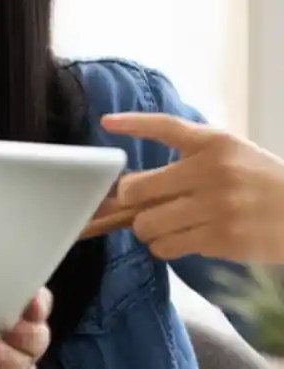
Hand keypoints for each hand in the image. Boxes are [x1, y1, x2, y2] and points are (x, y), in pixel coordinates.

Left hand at [0, 288, 51, 368]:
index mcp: (15, 313)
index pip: (37, 304)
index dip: (39, 303)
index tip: (32, 300)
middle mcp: (22, 340)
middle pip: (37, 336)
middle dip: (23, 333)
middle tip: (5, 329)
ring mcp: (17, 368)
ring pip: (25, 364)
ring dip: (7, 357)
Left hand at [101, 113, 283, 262]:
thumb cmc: (262, 184)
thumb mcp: (234, 155)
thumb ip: (191, 158)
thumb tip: (131, 184)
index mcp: (216, 143)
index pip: (168, 126)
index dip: (134, 124)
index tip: (107, 122)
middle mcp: (213, 171)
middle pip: (137, 189)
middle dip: (131, 201)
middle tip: (141, 205)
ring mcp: (216, 206)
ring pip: (146, 223)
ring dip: (147, 228)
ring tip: (163, 225)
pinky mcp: (221, 238)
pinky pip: (166, 246)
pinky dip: (165, 246)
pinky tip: (180, 240)